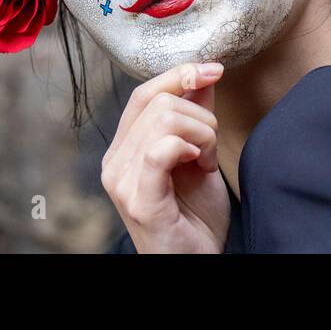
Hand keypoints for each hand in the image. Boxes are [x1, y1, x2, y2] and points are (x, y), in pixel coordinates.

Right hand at [101, 62, 229, 252]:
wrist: (197, 260)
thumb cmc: (196, 214)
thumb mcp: (200, 152)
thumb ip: (197, 113)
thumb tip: (204, 73)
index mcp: (124, 148)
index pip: (144, 93)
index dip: (180, 74)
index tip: (215, 69)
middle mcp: (115, 163)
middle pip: (158, 101)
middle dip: (201, 115)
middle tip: (211, 148)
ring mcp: (123, 182)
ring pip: (165, 120)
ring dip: (203, 134)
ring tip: (207, 161)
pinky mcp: (140, 201)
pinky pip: (160, 150)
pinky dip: (189, 147)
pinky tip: (200, 164)